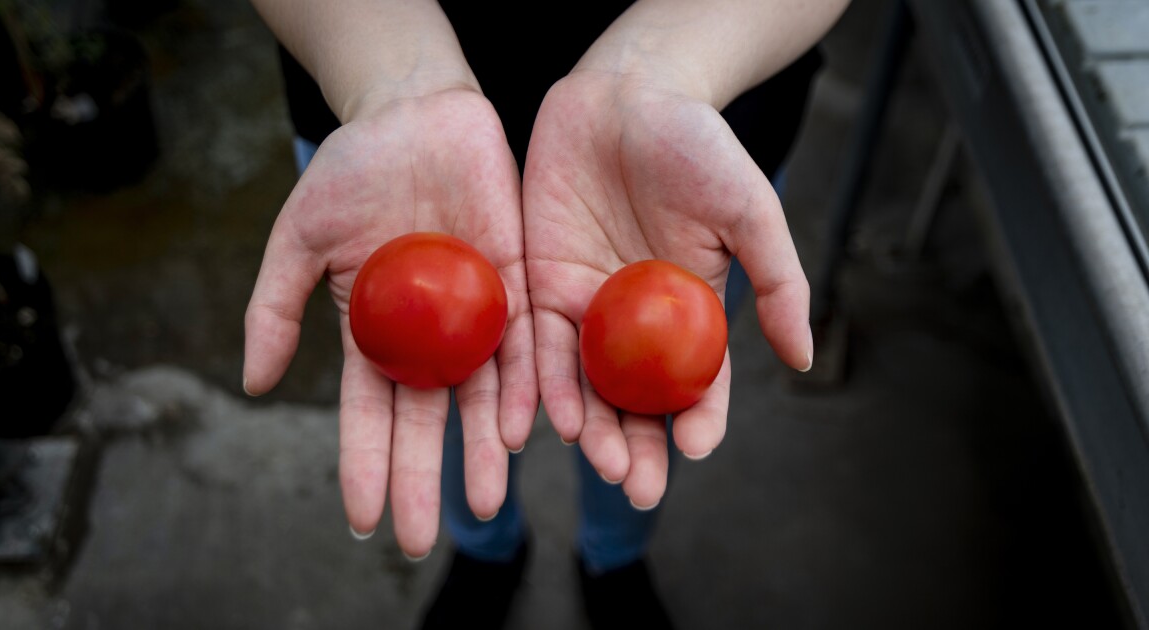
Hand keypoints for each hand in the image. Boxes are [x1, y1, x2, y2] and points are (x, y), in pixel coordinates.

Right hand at [244, 88, 536, 557]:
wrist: (414, 112)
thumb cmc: (352, 170)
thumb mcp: (297, 238)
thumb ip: (275, 308)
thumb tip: (251, 384)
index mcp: (375, 334)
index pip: (366, 414)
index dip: (363, 465)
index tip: (361, 520)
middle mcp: (428, 336)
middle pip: (425, 421)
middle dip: (421, 480)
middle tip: (417, 540)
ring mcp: (475, 313)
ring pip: (483, 396)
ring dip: (482, 452)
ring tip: (485, 504)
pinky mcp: (518, 281)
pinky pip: (526, 343)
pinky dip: (526, 387)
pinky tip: (522, 430)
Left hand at [524, 70, 812, 508]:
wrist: (625, 93)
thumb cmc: (697, 146)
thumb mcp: (750, 210)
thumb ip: (777, 282)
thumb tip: (803, 359)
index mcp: (692, 311)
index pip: (698, 382)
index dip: (700, 419)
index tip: (696, 448)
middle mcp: (638, 321)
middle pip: (637, 400)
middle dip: (638, 447)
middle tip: (637, 487)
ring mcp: (587, 307)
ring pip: (586, 385)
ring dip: (591, 428)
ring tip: (598, 461)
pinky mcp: (539, 284)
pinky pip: (535, 345)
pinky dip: (540, 384)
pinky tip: (544, 420)